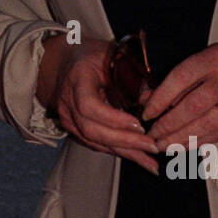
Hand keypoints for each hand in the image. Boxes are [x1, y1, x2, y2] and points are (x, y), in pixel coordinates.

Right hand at [37, 35, 159, 173]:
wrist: (63, 62)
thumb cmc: (91, 56)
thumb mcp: (111, 56)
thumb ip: (131, 76)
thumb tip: (154, 100)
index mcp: (77, 79)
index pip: (89, 106)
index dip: (113, 118)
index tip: (138, 124)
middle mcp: (68, 102)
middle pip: (92, 129)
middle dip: (124, 141)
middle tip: (152, 146)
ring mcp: (68, 118)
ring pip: (94, 141)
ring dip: (124, 152)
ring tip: (150, 161)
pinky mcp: (74, 128)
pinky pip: (96, 143)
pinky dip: (118, 151)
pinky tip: (139, 157)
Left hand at [143, 43, 217, 148]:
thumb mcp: (215, 61)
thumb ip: (184, 79)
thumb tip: (149, 97)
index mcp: (216, 57)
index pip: (181, 77)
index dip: (161, 97)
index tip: (147, 112)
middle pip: (193, 104)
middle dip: (168, 124)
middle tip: (152, 135)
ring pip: (207, 123)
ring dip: (182, 137)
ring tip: (164, 145)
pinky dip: (201, 142)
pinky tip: (186, 146)